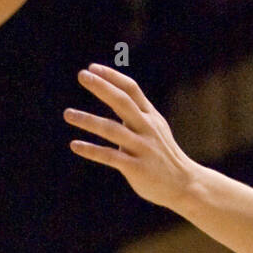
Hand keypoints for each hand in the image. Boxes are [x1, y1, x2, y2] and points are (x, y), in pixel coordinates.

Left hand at [65, 64, 195, 210]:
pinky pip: (111, 157)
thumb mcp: (154, 128)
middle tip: (81, 75)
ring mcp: (142, 148)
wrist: (184, 184)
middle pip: (123, 102)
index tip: (92, 68)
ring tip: (67, 114)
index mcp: (150, 116)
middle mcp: (147, 128)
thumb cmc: (162, 153)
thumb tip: (112, 94)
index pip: (131, 89)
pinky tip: (75, 145)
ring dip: (88, 120)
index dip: (112, 77)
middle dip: (102, 87)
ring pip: (112, 130)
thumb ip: (135, 112)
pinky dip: (92, 150)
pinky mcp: (137, 168)